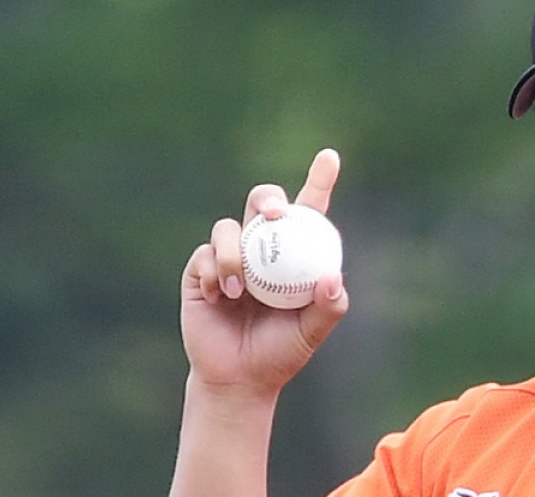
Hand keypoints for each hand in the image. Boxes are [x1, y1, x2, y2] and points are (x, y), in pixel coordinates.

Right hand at [179, 148, 348, 397]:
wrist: (240, 378)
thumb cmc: (282, 351)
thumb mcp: (312, 332)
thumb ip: (329, 306)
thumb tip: (332, 278)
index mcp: (296, 253)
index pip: (309, 209)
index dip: (319, 179)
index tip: (330, 156)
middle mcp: (263, 247)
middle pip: (263, 202)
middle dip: (269, 199)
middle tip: (276, 214)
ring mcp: (231, 256)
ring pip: (229, 227)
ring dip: (235, 251)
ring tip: (240, 287)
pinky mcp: (202, 270)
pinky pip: (205, 255)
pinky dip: (217, 272)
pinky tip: (223, 295)